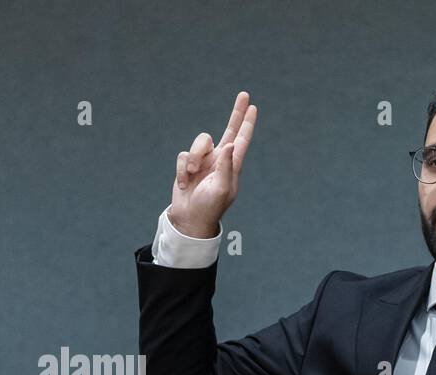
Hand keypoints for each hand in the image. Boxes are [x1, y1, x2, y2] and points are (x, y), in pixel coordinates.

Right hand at [168, 91, 257, 238]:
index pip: (241, 140)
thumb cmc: (210, 207)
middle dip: (236, 113)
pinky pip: (183, 155)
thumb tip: (230, 144)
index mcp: (232, 165)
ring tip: (191, 174)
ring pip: (200, 141)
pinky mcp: (187, 163)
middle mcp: (220, 159)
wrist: (190, 218)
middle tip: (244, 95)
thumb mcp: (222, 189)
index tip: (253, 107)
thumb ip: (226, 167)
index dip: (247, 124)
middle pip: (228, 130)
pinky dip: (181, 169)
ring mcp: (204, 160)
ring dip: (193, 157)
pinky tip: (185, 183)